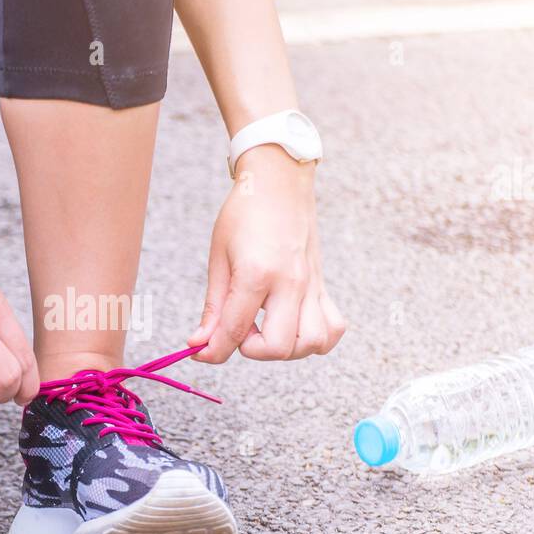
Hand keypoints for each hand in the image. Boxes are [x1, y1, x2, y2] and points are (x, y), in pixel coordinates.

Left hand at [190, 145, 345, 362]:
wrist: (280, 182)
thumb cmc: (245, 213)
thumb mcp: (219, 258)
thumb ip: (213, 306)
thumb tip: (200, 343)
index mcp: (257, 273)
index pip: (236, 331)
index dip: (213, 350)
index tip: (201, 352)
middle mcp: (291, 283)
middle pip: (278, 347)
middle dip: (252, 350)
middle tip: (239, 329)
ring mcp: (312, 286)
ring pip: (312, 343)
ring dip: (286, 349)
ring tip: (266, 328)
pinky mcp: (323, 286)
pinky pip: (333, 328)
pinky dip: (316, 339)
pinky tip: (293, 326)